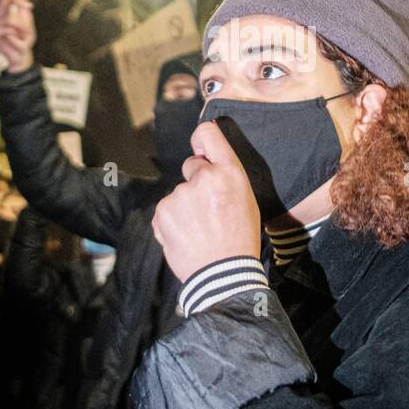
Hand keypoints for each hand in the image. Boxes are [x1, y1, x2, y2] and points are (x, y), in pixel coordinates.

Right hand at [0, 0, 36, 73]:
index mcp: (3, 11)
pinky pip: (10, 31)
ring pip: (11, 20)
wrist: (19, 56)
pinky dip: (17, 36)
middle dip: (18, 9)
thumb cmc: (23, 38)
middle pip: (5, 5)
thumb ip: (23, 7)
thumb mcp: (27, 21)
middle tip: (28, 10)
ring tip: (20, 35)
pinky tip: (15, 40)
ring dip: (21, 28)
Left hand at [151, 121, 260, 281]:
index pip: (208, 133)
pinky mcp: (162, 211)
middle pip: (192, 167)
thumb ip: (225, 174)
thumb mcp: (246, 200)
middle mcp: (204, 178)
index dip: (202, 137)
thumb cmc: (240, 237)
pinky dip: (172, 221)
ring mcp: (180, 195)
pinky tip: (187, 236)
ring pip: (179, 193)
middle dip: (196, 182)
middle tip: (209, 210)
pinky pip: (166, 210)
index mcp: (230, 173)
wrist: (224, 275)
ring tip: (200, 230)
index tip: (200, 148)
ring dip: (184, 206)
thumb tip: (201, 155)